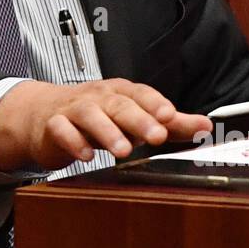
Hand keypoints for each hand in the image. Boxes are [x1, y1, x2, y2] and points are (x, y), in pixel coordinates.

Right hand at [0, 78, 212, 171]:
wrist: (43, 114)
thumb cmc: (95, 114)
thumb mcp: (133, 115)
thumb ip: (169, 123)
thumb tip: (205, 126)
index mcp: (121, 92)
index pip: (141, 94)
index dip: (156, 104)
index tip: (171, 116)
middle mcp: (99, 96)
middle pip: (119, 104)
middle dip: (139, 120)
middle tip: (157, 136)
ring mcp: (75, 109)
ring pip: (90, 114)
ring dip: (107, 131)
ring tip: (123, 150)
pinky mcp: (54, 125)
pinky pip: (62, 130)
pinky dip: (73, 141)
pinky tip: (86, 155)